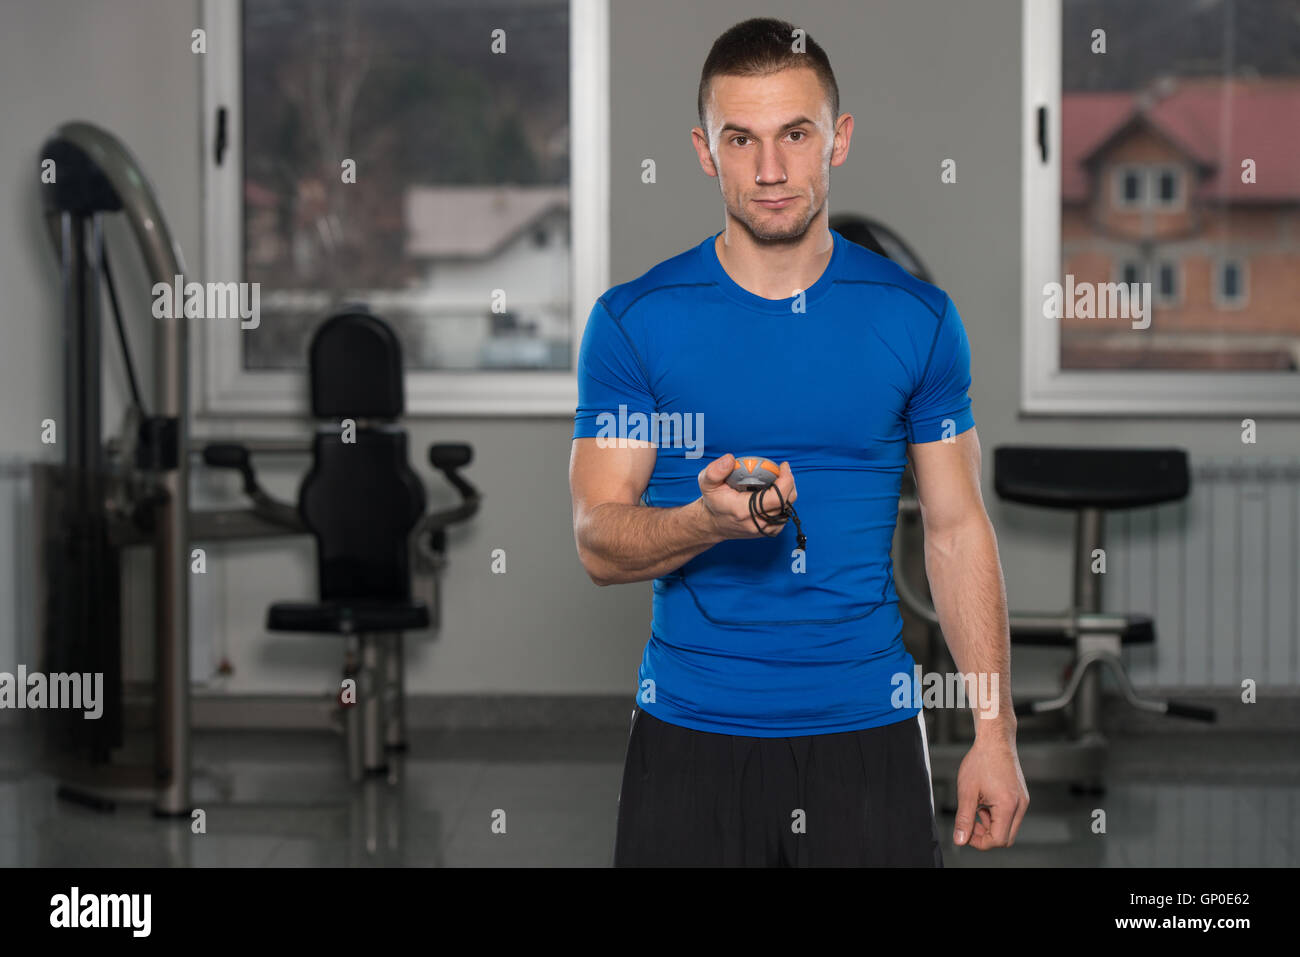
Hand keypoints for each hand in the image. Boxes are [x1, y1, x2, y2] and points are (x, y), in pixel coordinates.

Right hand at [696, 453, 797, 540]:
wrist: (712, 524)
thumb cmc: (713, 502)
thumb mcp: (706, 483)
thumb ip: (715, 470)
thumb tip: (730, 459)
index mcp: (744, 510)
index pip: (777, 497)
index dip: (786, 480)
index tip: (783, 466)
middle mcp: (756, 522)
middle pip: (786, 502)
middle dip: (789, 483)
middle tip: (781, 471)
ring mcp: (763, 529)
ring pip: (788, 510)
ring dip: (787, 493)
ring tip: (778, 481)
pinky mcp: (767, 531)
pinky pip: (784, 516)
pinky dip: (784, 503)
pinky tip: (775, 494)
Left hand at [952, 734, 1028, 848]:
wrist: (995, 740)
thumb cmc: (981, 760)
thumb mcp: (967, 791)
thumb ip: (964, 818)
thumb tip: (960, 840)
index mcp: (1008, 806)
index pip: (998, 840)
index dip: (979, 842)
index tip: (965, 832)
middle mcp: (1020, 806)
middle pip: (1006, 838)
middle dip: (986, 836)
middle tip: (970, 822)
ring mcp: (1023, 801)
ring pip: (1008, 827)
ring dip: (990, 825)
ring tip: (976, 808)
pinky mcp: (1021, 796)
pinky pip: (1011, 816)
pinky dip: (996, 816)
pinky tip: (984, 802)